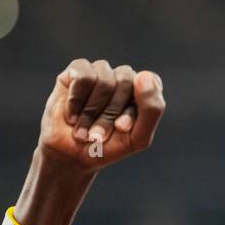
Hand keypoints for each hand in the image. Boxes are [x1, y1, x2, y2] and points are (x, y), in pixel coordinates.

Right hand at [37, 59, 164, 169]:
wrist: (72, 155)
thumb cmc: (107, 146)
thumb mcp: (138, 138)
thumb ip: (152, 109)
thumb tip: (144, 75)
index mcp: (144, 92)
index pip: (151, 84)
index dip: (135, 107)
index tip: (121, 128)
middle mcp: (124, 77)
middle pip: (126, 81)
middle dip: (110, 114)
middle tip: (99, 136)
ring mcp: (101, 71)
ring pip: (104, 80)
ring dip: (91, 112)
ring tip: (84, 131)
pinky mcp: (77, 69)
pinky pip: (83, 77)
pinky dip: (77, 102)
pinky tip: (72, 116)